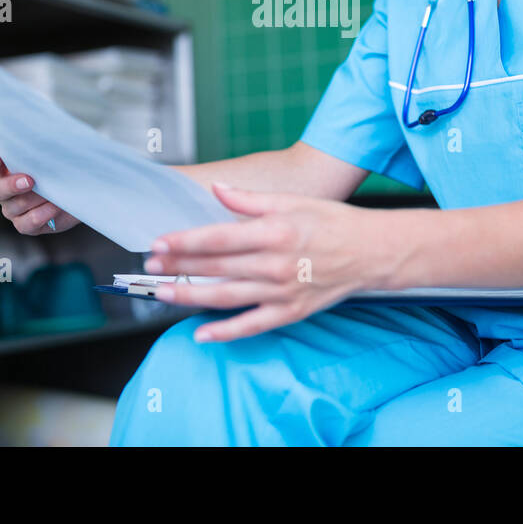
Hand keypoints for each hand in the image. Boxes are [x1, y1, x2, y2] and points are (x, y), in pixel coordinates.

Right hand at [0, 148, 79, 234]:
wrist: (75, 197)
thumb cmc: (59, 175)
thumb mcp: (52, 163)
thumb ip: (42, 157)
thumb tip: (46, 150)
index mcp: (7, 171)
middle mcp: (5, 191)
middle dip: (13, 185)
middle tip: (30, 181)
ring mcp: (13, 210)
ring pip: (17, 206)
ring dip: (37, 199)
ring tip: (53, 193)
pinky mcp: (25, 225)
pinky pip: (29, 222)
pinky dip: (44, 214)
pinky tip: (55, 207)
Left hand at [143, 182, 391, 341]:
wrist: (373, 252)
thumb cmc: (334, 222)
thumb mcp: (294, 201)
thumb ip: (250, 199)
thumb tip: (216, 189)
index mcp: (275, 232)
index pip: (219, 238)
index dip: (185, 242)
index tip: (159, 243)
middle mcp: (276, 264)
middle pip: (217, 267)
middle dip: (179, 268)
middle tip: (149, 268)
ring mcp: (283, 292)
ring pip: (227, 297)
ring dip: (191, 296)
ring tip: (163, 293)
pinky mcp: (291, 312)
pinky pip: (252, 326)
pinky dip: (226, 332)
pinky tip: (201, 333)